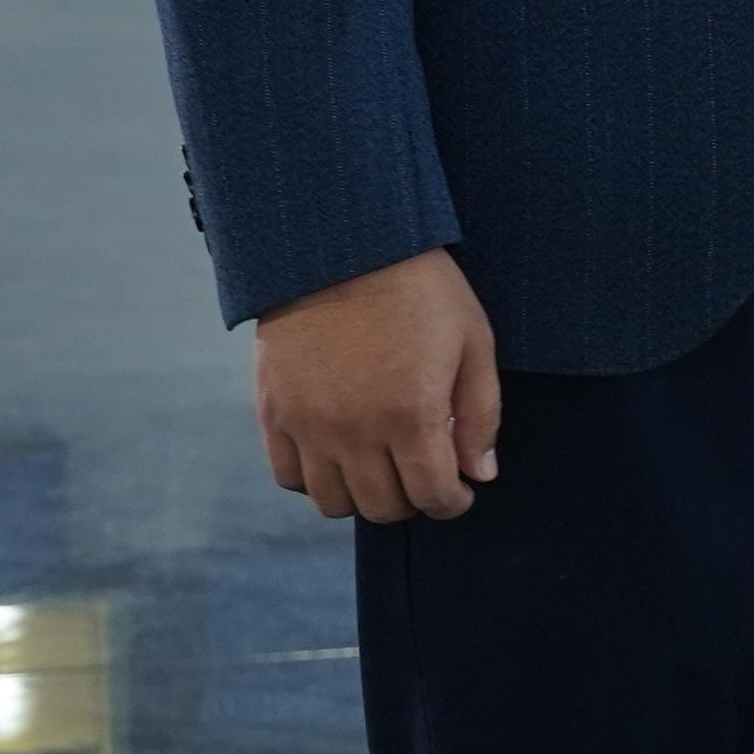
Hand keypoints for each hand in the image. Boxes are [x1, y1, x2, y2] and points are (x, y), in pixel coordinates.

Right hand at [254, 248, 499, 524]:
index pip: (432, 495)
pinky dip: (314, 479)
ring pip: (333, 503)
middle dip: (412, 500)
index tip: (458, 493)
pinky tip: (338, 455)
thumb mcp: (472, 341)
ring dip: (363, 495)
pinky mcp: (273, 412)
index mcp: (410, 414)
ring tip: (381, 467)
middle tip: (423, 476)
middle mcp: (354, 430)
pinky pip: (287, 477)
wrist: (342, 247)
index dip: (452, 502)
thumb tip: (480, 474)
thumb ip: (480, 414)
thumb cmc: (420, 290)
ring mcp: (308, 425)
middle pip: (382, 506)